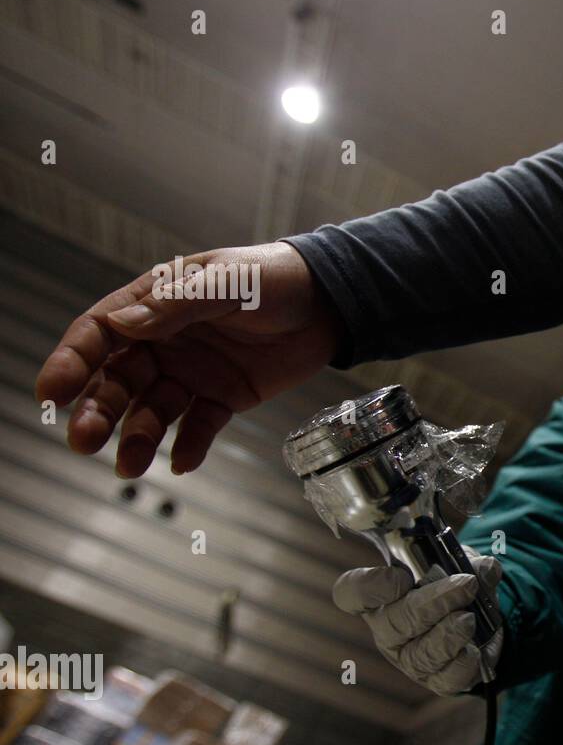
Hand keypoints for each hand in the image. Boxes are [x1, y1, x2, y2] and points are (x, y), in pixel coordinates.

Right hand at [33, 242, 344, 476]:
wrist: (328, 301)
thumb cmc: (272, 277)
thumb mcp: (227, 283)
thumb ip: (179, 305)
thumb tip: (123, 323)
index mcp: (154, 305)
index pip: (100, 333)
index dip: (72, 361)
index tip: (51, 393)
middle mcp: (164, 342)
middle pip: (118, 381)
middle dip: (97, 412)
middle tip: (83, 441)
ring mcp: (193, 372)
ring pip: (153, 410)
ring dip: (138, 437)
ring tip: (129, 466)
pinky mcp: (224, 397)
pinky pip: (200, 426)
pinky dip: (190, 445)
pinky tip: (182, 463)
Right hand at [333, 551, 504, 695]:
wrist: (482, 624)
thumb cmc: (457, 588)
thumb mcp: (462, 566)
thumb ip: (471, 563)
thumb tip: (484, 569)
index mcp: (382, 597)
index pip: (352, 592)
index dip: (370, 586)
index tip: (402, 575)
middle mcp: (389, 631)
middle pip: (394, 622)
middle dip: (432, 603)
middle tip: (464, 586)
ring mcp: (411, 659)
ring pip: (420, 654)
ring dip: (449, 634)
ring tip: (470, 618)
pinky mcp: (438, 681)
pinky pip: (446, 678)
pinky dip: (463, 663)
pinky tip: (475, 649)